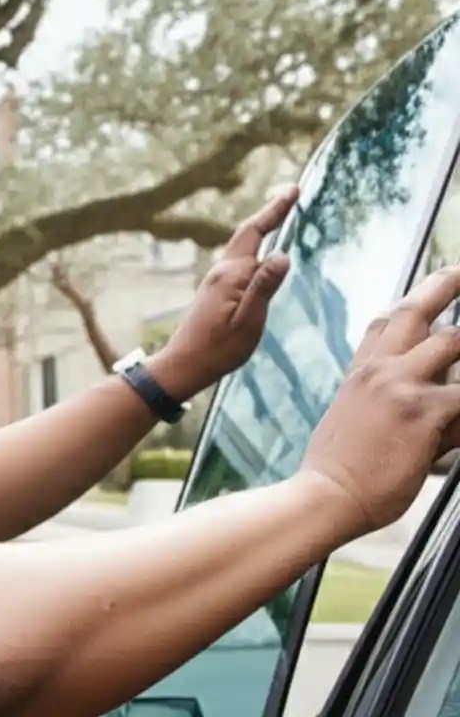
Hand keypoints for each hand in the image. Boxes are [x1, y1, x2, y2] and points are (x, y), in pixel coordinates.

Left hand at [150, 187, 297, 399]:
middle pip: (248, 234)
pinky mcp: (216, 291)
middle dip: (270, 214)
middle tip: (290, 194)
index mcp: (230, 274)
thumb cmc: (218, 348)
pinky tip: (263, 255)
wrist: (184, 364)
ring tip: (281, 215)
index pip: (255, 233)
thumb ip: (264, 288)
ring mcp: (217, 280)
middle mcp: (221, 271)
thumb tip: (282, 255)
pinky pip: (241, 262)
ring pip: (244, 248)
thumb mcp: (248, 321)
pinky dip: (256, 249)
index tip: (292, 191)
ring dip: (262, 230)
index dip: (274, 210)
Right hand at [300, 267, 459, 533]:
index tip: (430, 291)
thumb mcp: (353, 427)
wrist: (323, 496)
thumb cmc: (336, 473)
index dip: (412, 304)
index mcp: (360, 375)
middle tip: (457, 273)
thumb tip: (440, 412)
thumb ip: (391, 407)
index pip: (385, 325)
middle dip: (444, 286)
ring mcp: (401, 387)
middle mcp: (378, 372)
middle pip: (415, 313)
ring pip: (453, 342)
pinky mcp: (424, 412)